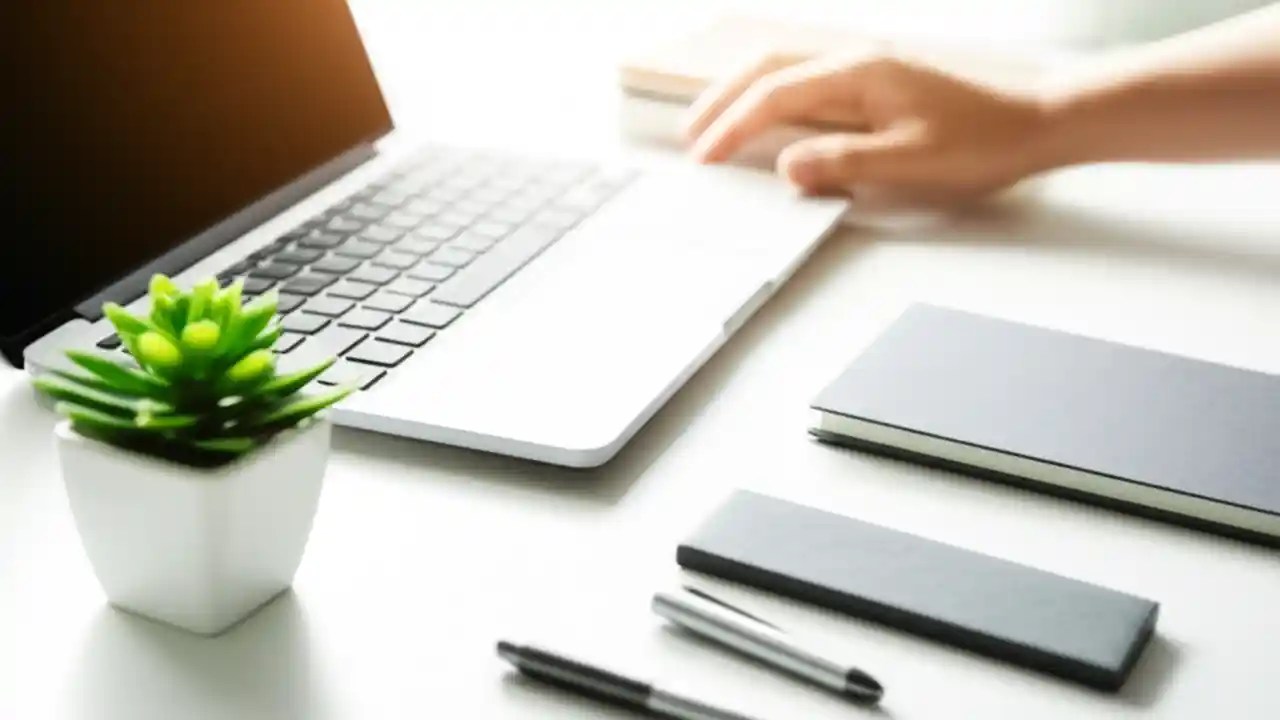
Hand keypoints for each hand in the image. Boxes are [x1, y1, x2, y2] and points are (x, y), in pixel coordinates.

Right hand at [686, 54, 1053, 201]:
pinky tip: (767, 114)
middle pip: (768, 68)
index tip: (704, 156)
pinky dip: (772, 93)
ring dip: (742, 92)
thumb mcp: (912, 163)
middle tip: (691, 136)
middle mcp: (856, 60)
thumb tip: (787, 167)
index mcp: (859, 74)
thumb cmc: (982, 143)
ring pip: (784, 67)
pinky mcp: (875, 81)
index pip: (775, 96)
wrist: (1034, 124)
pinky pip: (806, 78)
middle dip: (722, 100)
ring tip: (713, 122)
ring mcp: (865, 67)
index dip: (733, 126)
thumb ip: (845, 163)